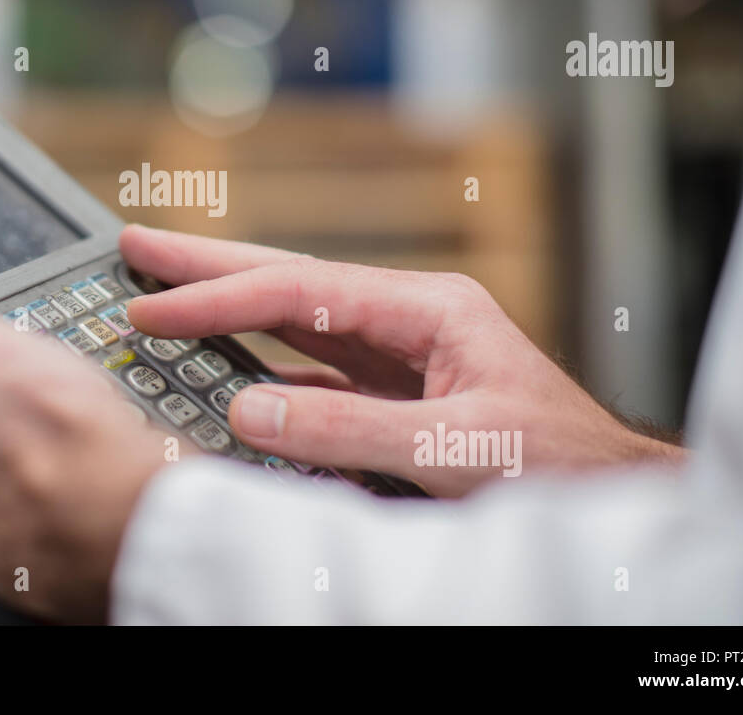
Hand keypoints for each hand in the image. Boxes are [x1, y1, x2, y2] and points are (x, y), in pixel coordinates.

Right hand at [122, 225, 684, 496]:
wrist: (607, 495)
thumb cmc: (557, 465)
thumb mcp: (454, 445)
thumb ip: (350, 427)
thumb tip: (251, 409)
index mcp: (426, 308)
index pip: (299, 292)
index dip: (218, 298)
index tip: (152, 307)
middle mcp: (406, 320)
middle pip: (288, 282)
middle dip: (208, 263)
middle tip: (134, 246)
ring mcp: (399, 356)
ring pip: (295, 322)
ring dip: (228, 308)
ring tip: (164, 292)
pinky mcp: (395, 396)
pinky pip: (313, 375)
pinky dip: (262, 369)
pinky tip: (229, 370)